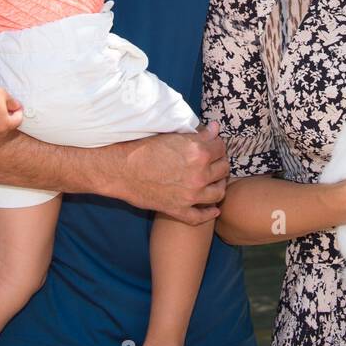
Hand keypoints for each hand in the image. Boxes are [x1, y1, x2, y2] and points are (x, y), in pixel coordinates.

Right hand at [111, 121, 228, 224]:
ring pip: (218, 193)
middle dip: (220, 164)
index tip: (214, 147)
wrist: (121, 170)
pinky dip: (209, 214)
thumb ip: (198, 134)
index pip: (221, 148)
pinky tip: (213, 210)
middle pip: (223, 169)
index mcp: (199, 153)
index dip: (218, 146)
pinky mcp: (179, 210)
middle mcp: (200, 175)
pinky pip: (200, 217)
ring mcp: (191, 195)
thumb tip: (215, 129)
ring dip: (219, 186)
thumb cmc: (144, 148)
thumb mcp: (173, 136)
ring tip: (214, 182)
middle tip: (214, 163)